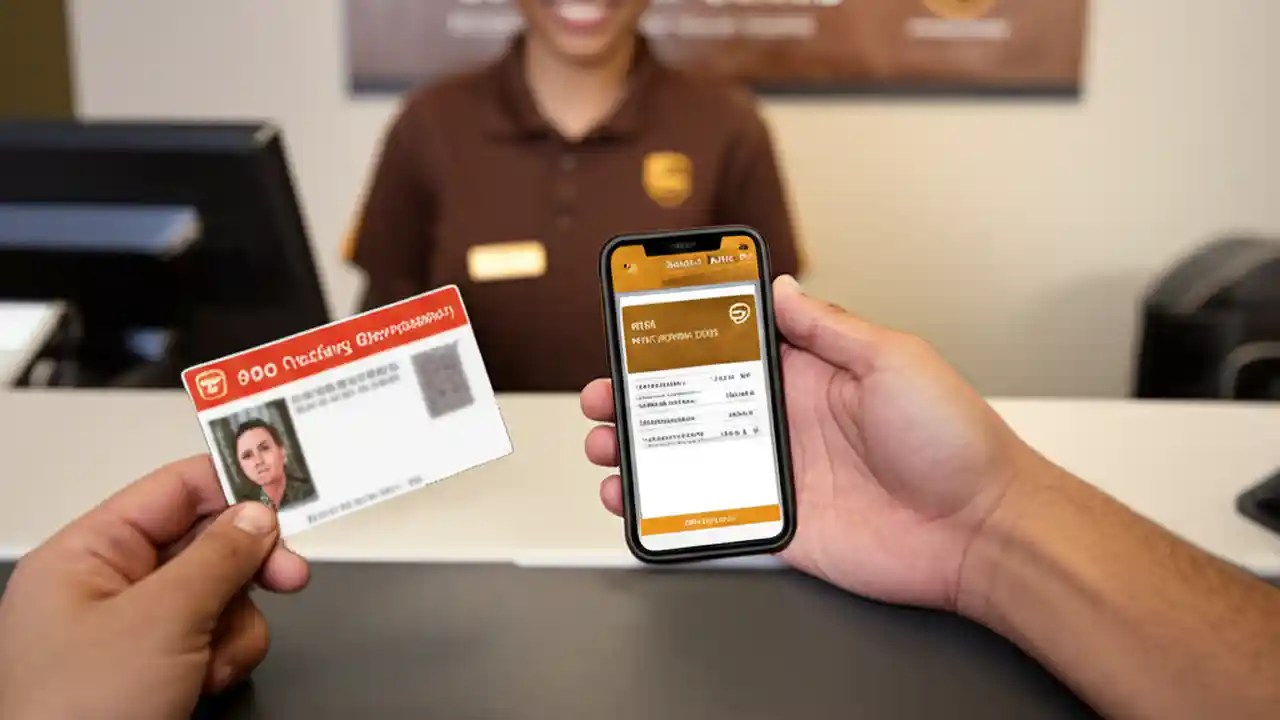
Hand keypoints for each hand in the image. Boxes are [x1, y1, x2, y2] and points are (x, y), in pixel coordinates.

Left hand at [0, 456, 309, 719]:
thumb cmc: (76, 716)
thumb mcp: (161, 620)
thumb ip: (218, 556)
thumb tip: (257, 515)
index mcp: (85, 556)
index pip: (173, 491)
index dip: (232, 483)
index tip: (287, 484)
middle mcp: (107, 587)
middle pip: (205, 542)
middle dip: (247, 566)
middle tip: (289, 574)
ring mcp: (134, 631)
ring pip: (221, 593)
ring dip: (236, 625)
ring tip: (214, 659)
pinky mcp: (157, 667)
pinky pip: (217, 636)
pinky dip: (227, 656)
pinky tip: (207, 681)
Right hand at [582, 276, 1049, 609]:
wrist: (983, 531)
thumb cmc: (954, 441)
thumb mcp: (893, 358)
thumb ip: (828, 326)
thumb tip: (778, 286)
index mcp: (812, 374)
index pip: (733, 348)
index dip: (684, 338)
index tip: (640, 327)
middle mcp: (790, 422)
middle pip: (697, 406)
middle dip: (643, 398)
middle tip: (605, 395)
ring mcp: (783, 475)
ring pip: (693, 459)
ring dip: (644, 451)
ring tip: (607, 446)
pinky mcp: (782, 523)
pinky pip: (713, 515)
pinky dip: (669, 510)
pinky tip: (639, 500)